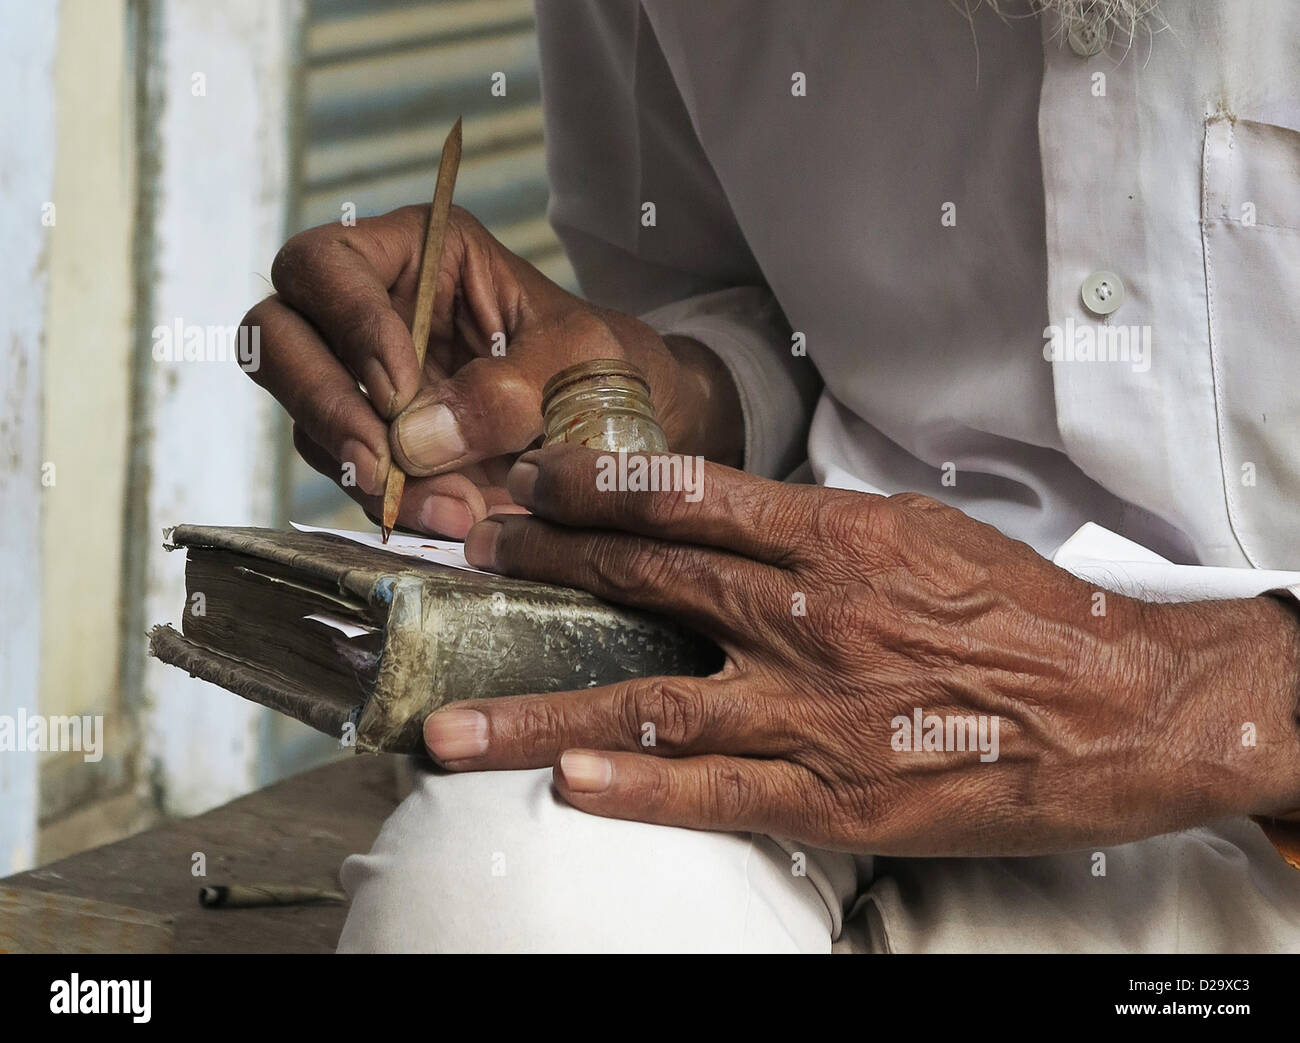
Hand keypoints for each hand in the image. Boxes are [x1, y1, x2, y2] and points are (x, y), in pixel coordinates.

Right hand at [241, 206, 740, 537]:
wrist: (630, 436)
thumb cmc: (607, 370)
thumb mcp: (579, 364)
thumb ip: (507, 391)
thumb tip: (414, 439)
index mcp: (419, 255)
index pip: (325, 264)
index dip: (346, 322)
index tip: (400, 387)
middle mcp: (373, 313)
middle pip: (276, 334)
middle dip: (322, 400)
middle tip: (378, 459)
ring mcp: (365, 383)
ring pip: (305, 416)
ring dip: (362, 468)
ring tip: (448, 505)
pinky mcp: (378, 447)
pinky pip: (348, 475)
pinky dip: (392, 503)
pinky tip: (451, 517)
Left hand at [424, 447, 1299, 855]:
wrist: (1120, 705)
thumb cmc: (1021, 613)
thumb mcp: (919, 535)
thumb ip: (819, 530)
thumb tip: (737, 524)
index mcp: (835, 538)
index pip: (686, 497)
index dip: (593, 484)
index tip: (529, 481)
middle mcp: (810, 614)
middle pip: (647, 580)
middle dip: (547, 566)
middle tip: (467, 559)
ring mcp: (816, 709)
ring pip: (651, 704)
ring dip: (542, 714)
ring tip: (454, 724)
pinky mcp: (838, 794)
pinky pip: (718, 790)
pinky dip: (639, 788)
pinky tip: (571, 784)